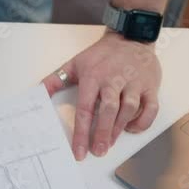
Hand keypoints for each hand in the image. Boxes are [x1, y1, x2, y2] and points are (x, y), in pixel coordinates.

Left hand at [43, 32, 161, 159]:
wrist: (131, 37)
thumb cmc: (102, 55)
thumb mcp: (75, 63)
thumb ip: (55, 80)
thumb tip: (37, 93)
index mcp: (93, 76)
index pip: (85, 108)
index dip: (81, 132)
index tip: (79, 151)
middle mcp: (114, 79)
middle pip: (108, 109)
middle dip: (102, 133)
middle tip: (98, 151)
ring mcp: (134, 82)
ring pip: (129, 109)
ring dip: (119, 128)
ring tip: (110, 143)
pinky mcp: (150, 85)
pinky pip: (151, 107)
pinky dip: (143, 121)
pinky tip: (131, 128)